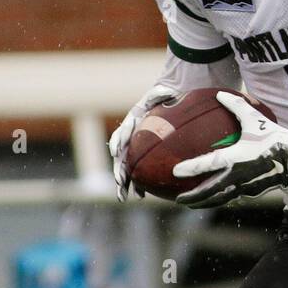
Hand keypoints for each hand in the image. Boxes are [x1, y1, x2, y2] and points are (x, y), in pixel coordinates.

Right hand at [108, 83, 177, 200]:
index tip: (117, 152)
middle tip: (120, 182)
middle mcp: (130, 137)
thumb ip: (162, 93)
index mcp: (132, 122)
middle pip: (121, 156)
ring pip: (127, 168)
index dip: (118, 142)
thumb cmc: (167, 97)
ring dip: (124, 183)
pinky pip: (139, 172)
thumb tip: (169, 91)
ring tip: (124, 197)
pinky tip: (141, 195)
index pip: (122, 134)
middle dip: (119, 170)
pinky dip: (138, 184)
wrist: (170, 101)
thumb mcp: (164, 92)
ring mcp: (135, 148)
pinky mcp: (143, 157)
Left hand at [173, 91, 287, 207]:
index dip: (188, 168)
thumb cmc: (273, 137)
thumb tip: (220, 93)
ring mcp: (244, 186)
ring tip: (192, 204)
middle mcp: (236, 176)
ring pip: (219, 199)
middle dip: (192, 197)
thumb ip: (236, 106)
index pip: (205, 165)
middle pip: (208, 191)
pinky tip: (215, 200)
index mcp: (234, 157)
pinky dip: (219, 200)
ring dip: (204, 203)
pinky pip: (232, 197)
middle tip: (178, 200)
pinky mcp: (253, 191)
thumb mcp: (254, 119)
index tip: (174, 172)